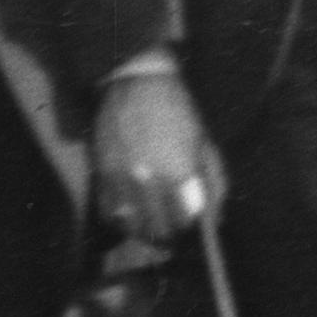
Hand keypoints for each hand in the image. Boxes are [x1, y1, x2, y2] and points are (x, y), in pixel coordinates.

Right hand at [91, 65, 219, 242]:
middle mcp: (147, 178)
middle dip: (171, 235)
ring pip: (132, 226)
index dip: (191, 228)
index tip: (193, 228)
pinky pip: (108, 212)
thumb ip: (214, 184)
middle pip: (159, 229)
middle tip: (176, 234)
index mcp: (178, 170)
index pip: (186, 220)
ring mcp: (120, 177)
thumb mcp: (205, 145)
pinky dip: (121, 221)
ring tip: (155, 229)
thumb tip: (215, 219)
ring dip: (145, 232)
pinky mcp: (101, 173)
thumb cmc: (178, 111)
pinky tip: (132, 216)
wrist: (137, 81)